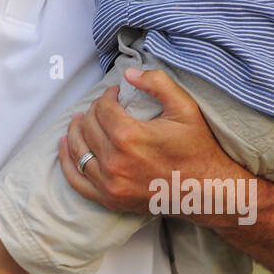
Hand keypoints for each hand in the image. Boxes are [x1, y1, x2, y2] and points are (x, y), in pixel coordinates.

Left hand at [58, 66, 236, 222]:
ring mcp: (110, 184)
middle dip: (93, 111)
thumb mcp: (185, 108)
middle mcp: (114, 161)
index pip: (102, 108)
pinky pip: (77, 180)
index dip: (107, 96)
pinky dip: (67, 162)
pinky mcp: (110, 200)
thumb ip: (157, 83)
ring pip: (78, 150)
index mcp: (129, 136)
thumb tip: (129, 73)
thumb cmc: (198, 148)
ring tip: (79, 120)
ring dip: (75, 131)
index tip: (116, 93)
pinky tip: (66, 145)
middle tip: (103, 107)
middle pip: (88, 127)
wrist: (207, 191)